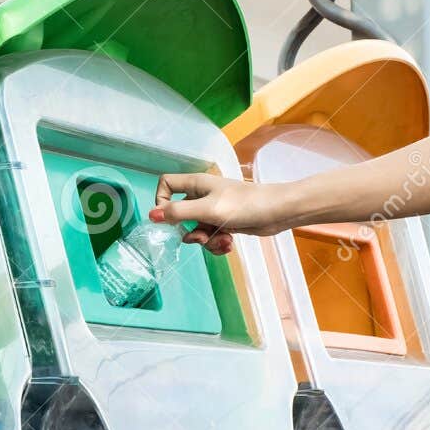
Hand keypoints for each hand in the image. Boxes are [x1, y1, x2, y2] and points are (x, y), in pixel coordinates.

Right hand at [152, 171, 294, 254]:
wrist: (277, 212)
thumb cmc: (244, 205)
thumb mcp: (207, 210)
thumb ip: (179, 213)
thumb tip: (151, 216)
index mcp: (196, 185)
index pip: (166, 185)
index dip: (162, 201)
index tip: (169, 219)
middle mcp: (202, 196)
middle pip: (179, 214)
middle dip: (188, 231)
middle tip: (201, 237)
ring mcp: (214, 211)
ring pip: (195, 229)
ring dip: (205, 241)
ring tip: (222, 241)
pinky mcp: (225, 223)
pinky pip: (210, 237)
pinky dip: (216, 243)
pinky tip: (228, 244)